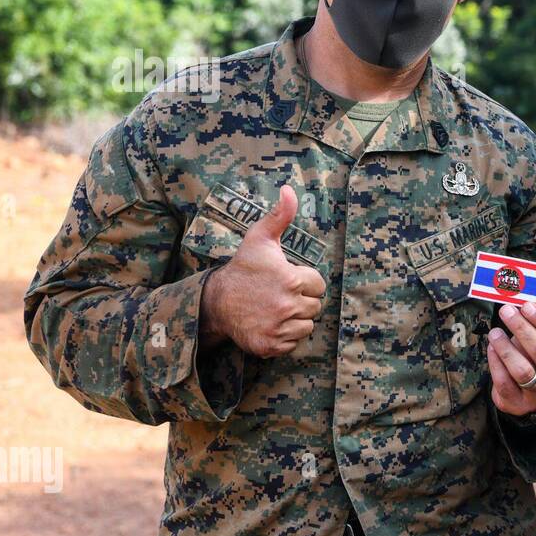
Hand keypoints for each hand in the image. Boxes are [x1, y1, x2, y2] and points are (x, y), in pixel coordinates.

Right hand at [200, 185, 325, 356]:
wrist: (216, 302)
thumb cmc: (243, 268)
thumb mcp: (260, 238)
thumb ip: (280, 215)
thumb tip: (290, 189)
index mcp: (292, 280)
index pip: (318, 285)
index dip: (305, 281)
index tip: (287, 278)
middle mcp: (288, 306)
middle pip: (315, 306)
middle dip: (302, 300)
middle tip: (279, 294)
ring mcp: (279, 328)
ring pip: (307, 326)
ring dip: (296, 318)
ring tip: (276, 308)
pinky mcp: (271, 345)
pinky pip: (294, 343)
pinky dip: (286, 336)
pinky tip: (272, 323)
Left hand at [487, 302, 535, 414]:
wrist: (533, 398)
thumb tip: (517, 308)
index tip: (527, 306)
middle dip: (522, 329)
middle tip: (506, 312)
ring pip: (523, 370)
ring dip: (506, 348)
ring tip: (495, 333)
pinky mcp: (518, 405)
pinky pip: (505, 383)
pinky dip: (496, 363)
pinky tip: (491, 348)